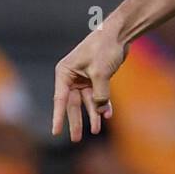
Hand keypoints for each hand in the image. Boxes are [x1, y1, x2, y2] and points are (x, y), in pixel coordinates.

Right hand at [52, 26, 125, 140]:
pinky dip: (102, 105)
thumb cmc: (104, 48)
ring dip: (93, 115)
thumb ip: (99, 95)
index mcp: (64, 72)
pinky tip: (107, 115)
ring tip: (97, 130)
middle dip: (76, 121)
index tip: (55, 132)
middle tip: (76, 139)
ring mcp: (84, 77)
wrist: (119, 34)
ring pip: (87, 101)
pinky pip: (98, 96)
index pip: (60, 99)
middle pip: (72, 103)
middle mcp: (71, 76)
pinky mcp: (97, 77)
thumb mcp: (100, 74)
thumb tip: (100, 112)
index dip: (58, 117)